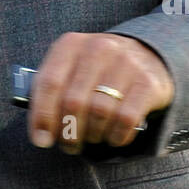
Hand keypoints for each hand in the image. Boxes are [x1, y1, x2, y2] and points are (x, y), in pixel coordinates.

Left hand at [27, 32, 174, 154]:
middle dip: (68, 132)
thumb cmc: (97, 70)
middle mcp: (98, 48)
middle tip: (69, 144)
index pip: (50, 83)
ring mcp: (126, 63)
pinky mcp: (147, 82)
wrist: (147, 54)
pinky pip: (126, 119)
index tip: (41, 140)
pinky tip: (113, 137)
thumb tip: (41, 134)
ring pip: (99, 112)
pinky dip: (116, 136)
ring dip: (92, 135)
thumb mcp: (71, 68)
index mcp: (71, 44)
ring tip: (91, 139)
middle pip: (74, 102)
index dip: (42, 116)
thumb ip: (52, 92)